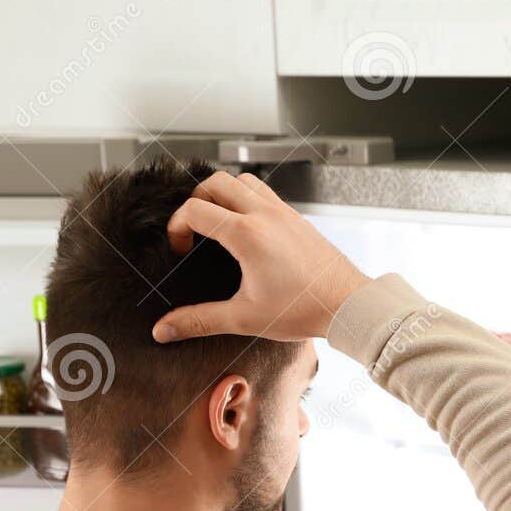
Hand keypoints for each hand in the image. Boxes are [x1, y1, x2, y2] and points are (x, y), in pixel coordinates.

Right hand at [152, 171, 368, 342]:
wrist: (347, 305)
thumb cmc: (302, 310)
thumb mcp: (244, 318)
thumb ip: (199, 320)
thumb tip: (163, 330)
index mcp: (246, 234)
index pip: (195, 210)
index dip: (177, 227)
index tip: (181, 250)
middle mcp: (264, 214)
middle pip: (215, 182)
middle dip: (196, 200)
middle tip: (194, 229)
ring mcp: (283, 212)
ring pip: (243, 180)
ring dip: (223, 193)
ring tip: (218, 223)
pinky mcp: (297, 218)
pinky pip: (265, 192)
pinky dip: (248, 198)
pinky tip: (248, 227)